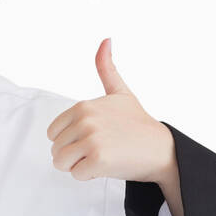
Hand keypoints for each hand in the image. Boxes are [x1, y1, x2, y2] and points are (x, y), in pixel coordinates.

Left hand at [47, 38, 175, 183]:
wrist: (162, 149)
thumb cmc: (138, 124)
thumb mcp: (120, 92)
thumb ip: (106, 68)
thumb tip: (106, 40)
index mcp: (83, 106)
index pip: (53, 133)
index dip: (71, 140)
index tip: (94, 137)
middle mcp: (85, 120)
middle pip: (56, 150)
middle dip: (74, 155)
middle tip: (100, 149)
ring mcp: (92, 140)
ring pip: (61, 163)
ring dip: (79, 166)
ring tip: (101, 157)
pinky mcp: (98, 160)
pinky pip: (77, 175)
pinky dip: (90, 176)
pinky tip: (107, 165)